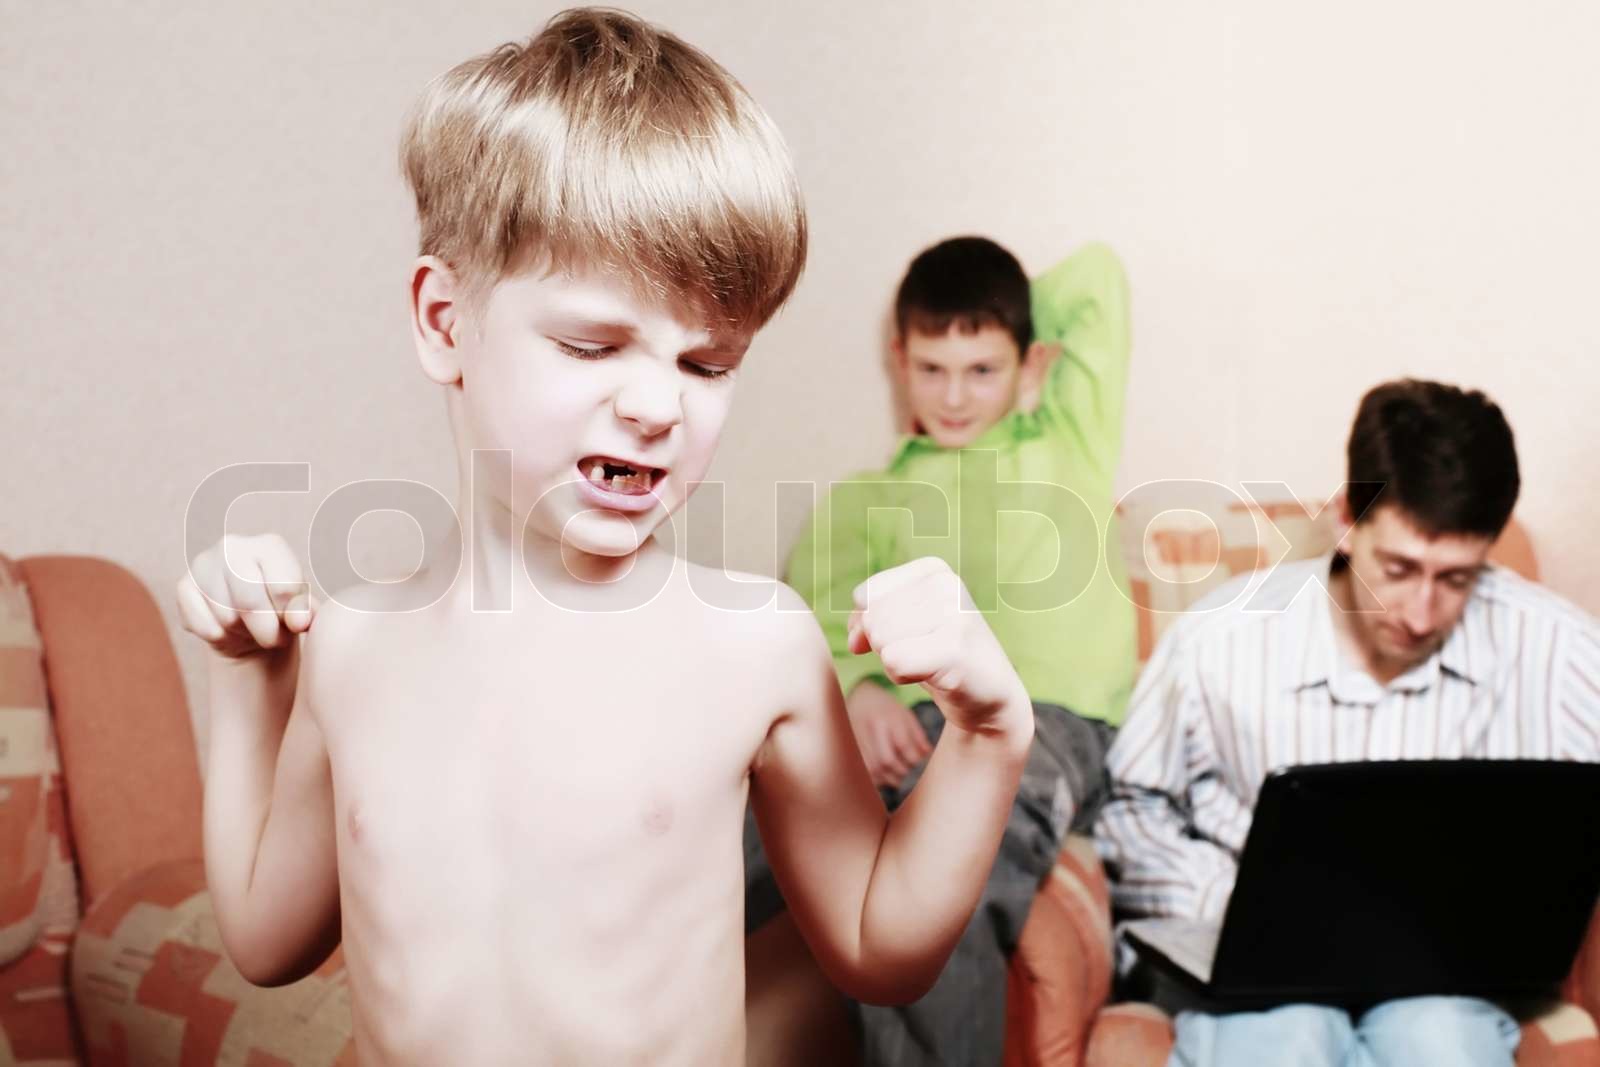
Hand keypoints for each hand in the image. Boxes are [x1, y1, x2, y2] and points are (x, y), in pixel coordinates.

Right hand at [176, 534, 316, 659]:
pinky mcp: (183, 586)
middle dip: (266, 631)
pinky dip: (218, 637)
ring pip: (226, 617)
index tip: (294, 624)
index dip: (291, 617)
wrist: (248, 626)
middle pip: (250, 601)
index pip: (284, 588)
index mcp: (270, 545)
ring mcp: (203, 563)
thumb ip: (306, 613)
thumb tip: (299, 621)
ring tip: (249, 628)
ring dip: (242, 634)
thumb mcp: (302, 611)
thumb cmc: (281, 612)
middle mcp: (233, 546)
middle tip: (272, 639)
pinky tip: (226, 630)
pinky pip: (204, 625)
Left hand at [846, 557, 1029, 738]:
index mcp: (933, 570)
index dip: (870, 625)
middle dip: (885, 645)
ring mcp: (954, 614)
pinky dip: (903, 676)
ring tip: (929, 662)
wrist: (988, 694)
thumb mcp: (902, 624)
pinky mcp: (954, 648)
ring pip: (880, 639)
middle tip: (921, 654)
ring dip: (896, 661)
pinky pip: (894, 662)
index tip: (904, 637)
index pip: (865, 595)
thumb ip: (868, 618)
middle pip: (871, 618)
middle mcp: (946, 584)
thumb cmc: (939, 655)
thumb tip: (854, 641)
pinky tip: (933, 675)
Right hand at [846, 682, 931, 787]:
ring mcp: (857, 739)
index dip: (914, 759)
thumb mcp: (906, 715)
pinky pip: (863, 770)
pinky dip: (875, 779)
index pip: (902, 745)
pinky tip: (883, 777)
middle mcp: (870, 728)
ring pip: (873, 769)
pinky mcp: (850, 748)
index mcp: (887, 717)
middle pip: (886, 760)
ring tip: (897, 778)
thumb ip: (918, 735)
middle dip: (901, 772)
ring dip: (888, 779)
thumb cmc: (887, 708)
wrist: (858, 698)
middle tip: (908, 773)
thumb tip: (927, 755)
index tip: (918, 762)